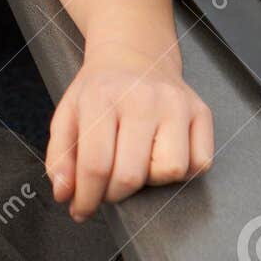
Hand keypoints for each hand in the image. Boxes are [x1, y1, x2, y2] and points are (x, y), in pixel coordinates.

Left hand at [45, 43, 212, 222]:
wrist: (134, 51)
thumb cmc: (101, 88)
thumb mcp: (68, 113)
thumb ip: (59, 156)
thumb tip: (65, 194)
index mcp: (101, 96)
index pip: (95, 164)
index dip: (86, 198)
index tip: (81, 209)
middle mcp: (142, 98)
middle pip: (131, 175)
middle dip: (115, 193)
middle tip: (107, 187)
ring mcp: (176, 103)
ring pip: (170, 172)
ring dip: (152, 180)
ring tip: (138, 160)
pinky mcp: (201, 111)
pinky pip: (199, 163)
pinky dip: (183, 169)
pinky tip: (163, 153)